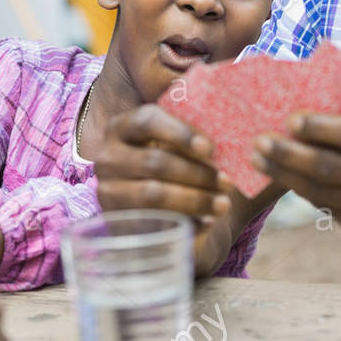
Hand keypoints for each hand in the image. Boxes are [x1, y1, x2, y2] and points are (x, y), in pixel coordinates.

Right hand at [94, 104, 234, 273]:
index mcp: (123, 127)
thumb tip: (233, 117)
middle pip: (155, 162)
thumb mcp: (177, 146)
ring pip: (154, 194)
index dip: (179, 133)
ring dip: (194, 199)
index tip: (210, 149)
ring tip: (223, 203)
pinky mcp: (115, 219)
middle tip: (228, 182)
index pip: (147, 120)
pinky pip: (152, 222)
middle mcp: (108, 156)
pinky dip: (185, 222)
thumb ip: (195, 132)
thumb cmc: (173, 168)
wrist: (152, 211)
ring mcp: (108, 189)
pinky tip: (207, 222)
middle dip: (197, 173)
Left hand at [252, 108, 340, 243]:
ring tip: (259, 160)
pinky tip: (285, 179)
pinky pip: (333, 212)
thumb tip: (324, 110)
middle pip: (334, 169)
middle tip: (259, 142)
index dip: (322, 128)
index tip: (290, 118)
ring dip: (287, 177)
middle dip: (290, 155)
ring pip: (327, 196)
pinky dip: (306, 194)